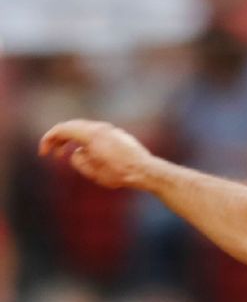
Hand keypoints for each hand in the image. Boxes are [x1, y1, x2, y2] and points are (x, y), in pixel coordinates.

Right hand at [38, 119, 158, 190]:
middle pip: (72, 127)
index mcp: (90, 133)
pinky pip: (96, 135)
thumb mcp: (94, 172)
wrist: (148, 171)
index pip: (62, 130)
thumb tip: (76, 154)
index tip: (44, 152)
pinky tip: (87, 154)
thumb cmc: (122, 174)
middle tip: (52, 153)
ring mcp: (110, 130)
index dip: (49, 140)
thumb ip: (79, 161)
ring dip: (73, 141)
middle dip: (60, 140)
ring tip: (68, 155)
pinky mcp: (118, 135)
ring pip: (84, 131)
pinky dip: (86, 142)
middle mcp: (99, 127)